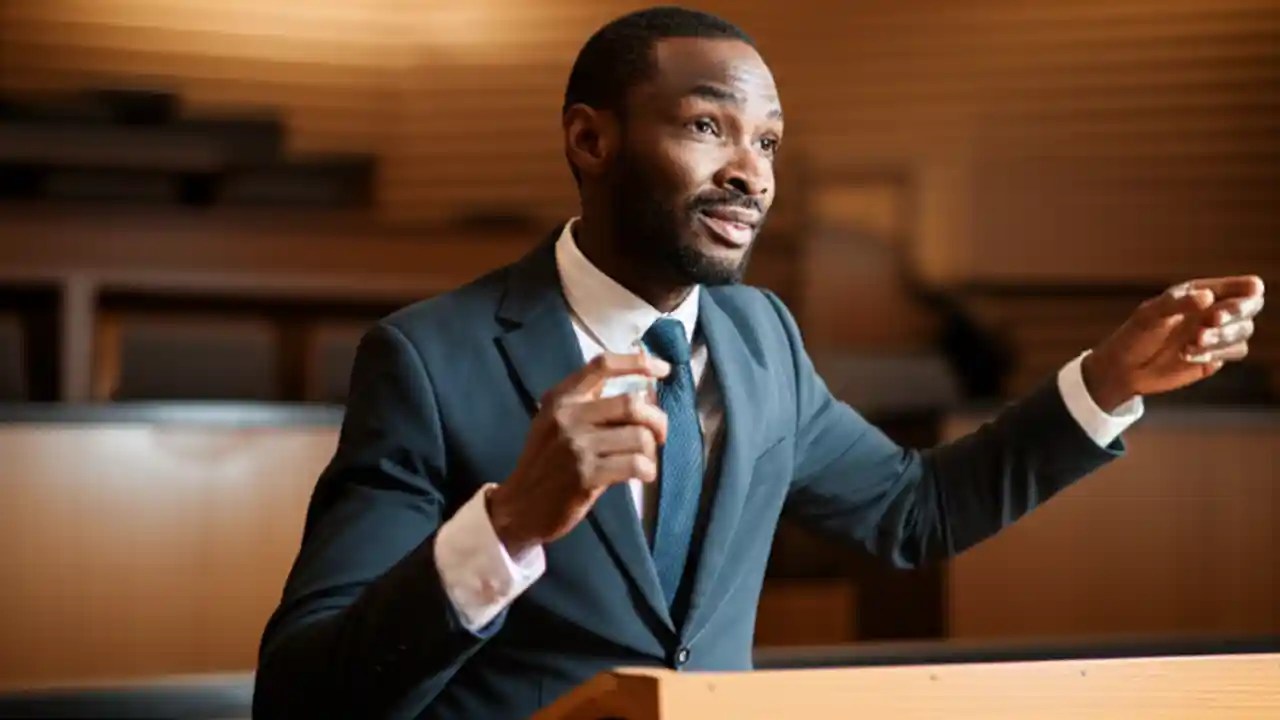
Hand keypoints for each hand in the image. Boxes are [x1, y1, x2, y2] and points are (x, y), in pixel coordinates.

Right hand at [487, 352, 670, 555]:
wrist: (521, 506)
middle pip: (631, 403)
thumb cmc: (547, 463)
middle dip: (656, 420)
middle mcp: (568, 416)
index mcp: (561, 398)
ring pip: (639, 436)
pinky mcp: (586, 475)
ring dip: (652, 450)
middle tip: (660, 435)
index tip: (663, 369)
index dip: (637, 363)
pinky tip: (643, 475)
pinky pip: (635, 464)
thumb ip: (592, 405)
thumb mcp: (557, 423)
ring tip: (645, 460)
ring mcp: (576, 446)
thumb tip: (646, 394)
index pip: (603, 365)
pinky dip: (648, 470)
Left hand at [1082, 276, 1264, 411]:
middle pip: (1249, 308)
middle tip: (1213, 319)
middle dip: (1235, 313)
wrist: (1125, 369)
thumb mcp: (1151, 314)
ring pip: (1243, 332)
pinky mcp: (1214, 357)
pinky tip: (1188, 354)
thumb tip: (1208, 297)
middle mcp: (1214, 312)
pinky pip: (1232, 353)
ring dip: (1223, 335)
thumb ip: (1178, 304)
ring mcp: (1217, 336)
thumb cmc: (1136, 334)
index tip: (1251, 291)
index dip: (1249, 288)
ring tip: (1194, 340)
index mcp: (1201, 294)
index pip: (1239, 287)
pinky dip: (1215, 353)